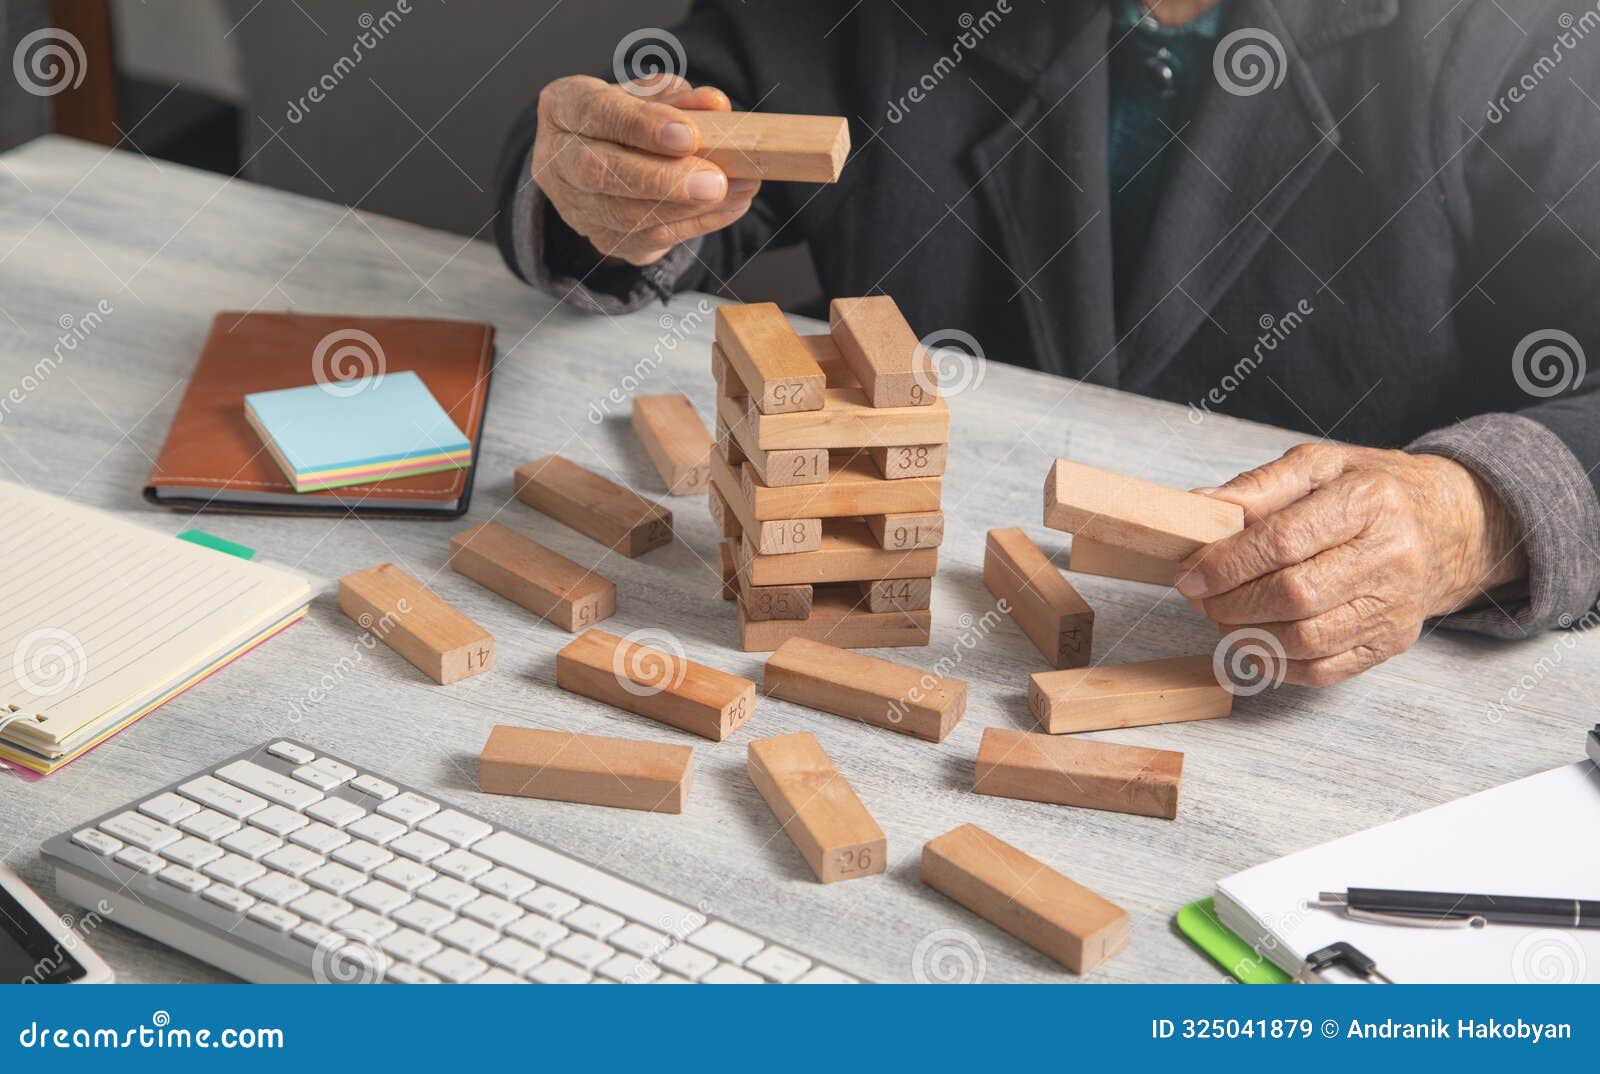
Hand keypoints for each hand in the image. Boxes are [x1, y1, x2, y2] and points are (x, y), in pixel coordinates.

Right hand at [531, 74, 759, 265]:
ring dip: (688, 208)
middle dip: (664, 180)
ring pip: (627, 216)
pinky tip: (731, 207)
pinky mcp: (602, 238)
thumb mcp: (650, 94)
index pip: (596, 114)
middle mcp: (557, 159)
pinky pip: (650, 238)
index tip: (689, 135)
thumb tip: (715, 106)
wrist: (604, 156)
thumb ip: (679, 98)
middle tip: (716, 181)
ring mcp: (575, 205)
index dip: (642, 126)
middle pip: (601, 174)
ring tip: (738, 190)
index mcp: (563, 107)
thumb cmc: (626, 116)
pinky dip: (697, 224)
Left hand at [1175, 443, 1526, 685]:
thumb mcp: (1319, 466)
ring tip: (1224, 617)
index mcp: (1369, 501)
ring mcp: (1396, 605)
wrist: (1444, 525)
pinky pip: (1323, 670)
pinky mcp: (1392, 641)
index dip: (1226, 564)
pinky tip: (1255, 642)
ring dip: (1247, 635)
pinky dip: (1276, 664)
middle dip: (1230, 603)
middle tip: (1201, 597)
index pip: (1284, 541)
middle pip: (1293, 595)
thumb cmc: (1369, 492)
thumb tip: (1198, 509)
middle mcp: (1391, 555)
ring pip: (1305, 639)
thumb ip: (1257, 486)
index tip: (1189, 574)